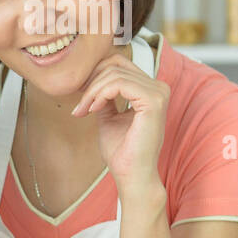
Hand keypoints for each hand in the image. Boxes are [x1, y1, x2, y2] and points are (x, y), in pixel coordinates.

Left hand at [71, 52, 168, 195]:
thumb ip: (104, 97)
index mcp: (150, 89)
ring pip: (113, 74)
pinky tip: (93, 109)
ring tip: (84, 110)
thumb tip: (90, 80)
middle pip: (115, 64)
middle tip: (79, 106)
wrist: (131, 174)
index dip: (94, 75)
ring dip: (91, 91)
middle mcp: (158, 87)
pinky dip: (99, 94)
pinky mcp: (153, 101)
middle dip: (90, 83)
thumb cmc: (121, 150)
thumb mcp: (108, 116)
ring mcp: (158, 92)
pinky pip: (118, 84)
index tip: (81, 97)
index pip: (118, 64)